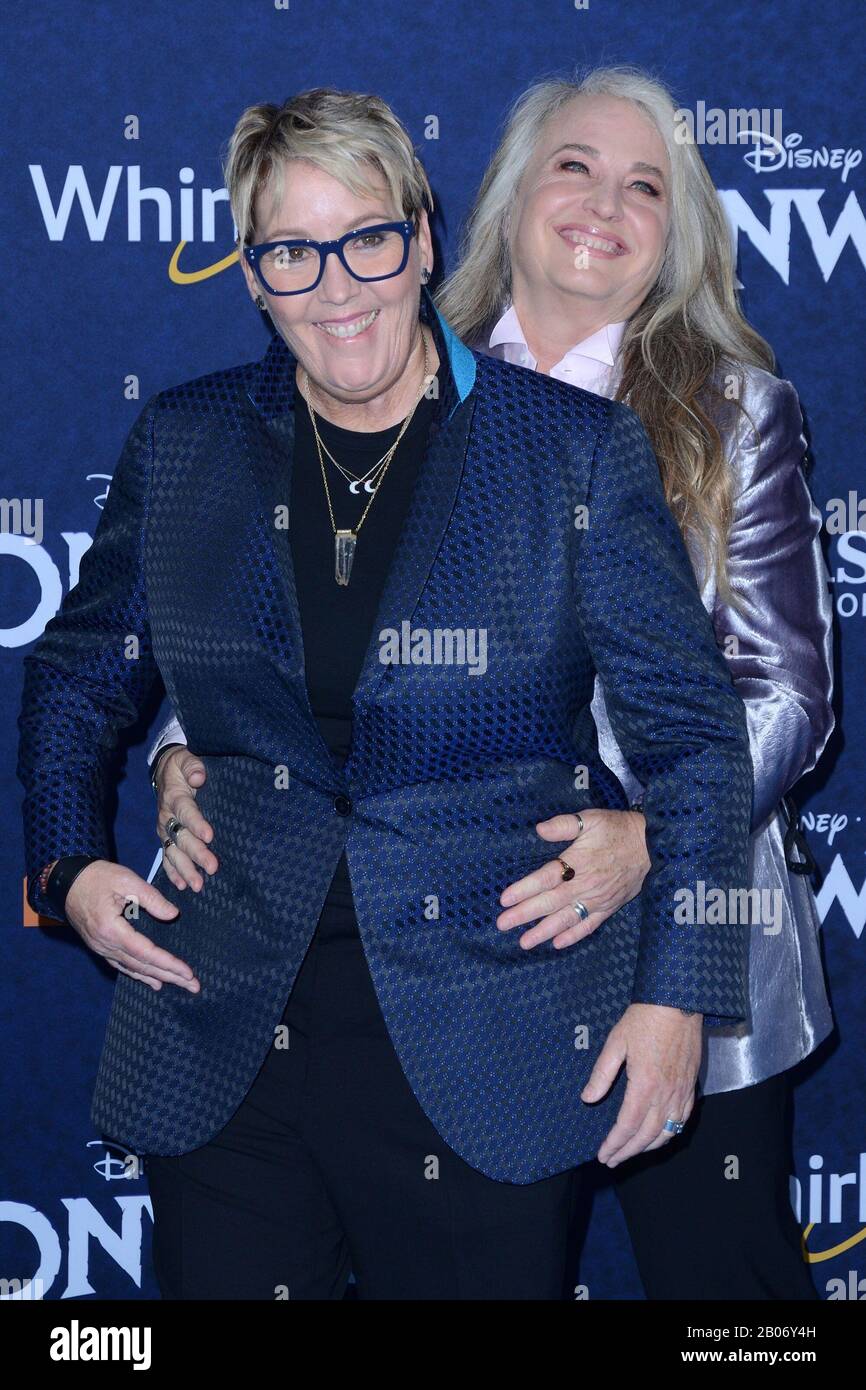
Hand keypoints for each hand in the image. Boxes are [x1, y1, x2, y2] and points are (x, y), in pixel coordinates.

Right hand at [65, 859, 199, 992]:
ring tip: (180, 985)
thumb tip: (173, 915)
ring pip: (133, 968)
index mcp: (111, 929)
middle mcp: (105, 944)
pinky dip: (139, 974)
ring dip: (158, 978)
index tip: (187, 972)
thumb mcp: (126, 880)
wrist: (66, 882)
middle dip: (170, 976)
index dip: (167, 964)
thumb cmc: (96, 877)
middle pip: (142, 966)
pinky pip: (122, 965)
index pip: (145, 952)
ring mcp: (100, 948)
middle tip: (193, 985)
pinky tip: (153, 981)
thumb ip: (151, 898)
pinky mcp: (99, 946)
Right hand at [154, 747, 217, 890]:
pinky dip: (173, 873)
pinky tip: (182, 886)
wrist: (165, 771)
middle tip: (212, 868)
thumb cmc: (181, 766)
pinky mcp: (165, 838)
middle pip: (181, 838)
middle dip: (196, 854)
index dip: (197, 824)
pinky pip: (167, 857)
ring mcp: (164, 830)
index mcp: (174, 797)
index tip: (209, 836)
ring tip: (197, 885)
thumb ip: (193, 766)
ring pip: (174, 852)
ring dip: (185, 870)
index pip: (186, 812)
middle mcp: (167, 817)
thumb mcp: (186, 759)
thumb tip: (198, 776)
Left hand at [497, 809, 649, 948]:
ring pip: (567, 918)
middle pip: (550, 902)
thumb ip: (564, 825)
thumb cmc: (616, 829)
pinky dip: (573, 936)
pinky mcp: (609, 907)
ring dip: (544, 931)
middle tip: (502, 924)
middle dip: (525, 914)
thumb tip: (539, 829)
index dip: (524, 890)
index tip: (505, 900)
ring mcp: (597, 899)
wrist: (651, 845)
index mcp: (578, 862)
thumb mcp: (590, 819)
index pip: (545, 878)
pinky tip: (557, 944)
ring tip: (524, 942)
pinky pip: (589, 925)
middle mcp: (585, 884)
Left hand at [584, 1003, 701, 1165]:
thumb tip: (587, 1098)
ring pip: (667, 1132)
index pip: (627, 1126)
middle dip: (627, 1151)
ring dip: (648, 1148)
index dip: (614, 1144)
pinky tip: (660, 1136)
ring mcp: (681, 1092)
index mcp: (645, 1085)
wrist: (678, 1003)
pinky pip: (682, 1119)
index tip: (603, 1154)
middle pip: (646, 1135)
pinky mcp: (691, 1086)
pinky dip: (670, 1134)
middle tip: (612, 1160)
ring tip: (631, 1152)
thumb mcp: (616, 1042)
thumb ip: (601, 1074)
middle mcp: (666, 1094)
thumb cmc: (644, 1019)